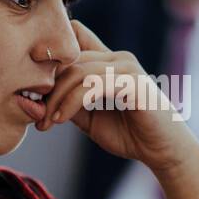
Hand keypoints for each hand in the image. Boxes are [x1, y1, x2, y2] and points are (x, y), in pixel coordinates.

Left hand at [37, 19, 198, 175]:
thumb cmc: (130, 135)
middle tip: (36, 116)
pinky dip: (71, 102)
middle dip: (48, 89)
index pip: (71, 46)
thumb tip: (38, 98)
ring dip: (57, 98)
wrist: (164, 152)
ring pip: (77, 71)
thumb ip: (70, 103)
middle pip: (69, 60)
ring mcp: (126, 67)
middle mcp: (117, 58)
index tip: (34, 96)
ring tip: (47, 122)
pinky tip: (61, 119)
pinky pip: (92, 84)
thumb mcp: (90, 118)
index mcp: (108, 63)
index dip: (49, 66)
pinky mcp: (132, 81)